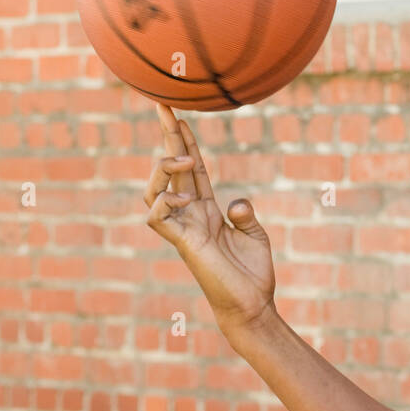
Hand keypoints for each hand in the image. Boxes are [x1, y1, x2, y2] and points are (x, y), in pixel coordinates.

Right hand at [144, 101, 278, 338]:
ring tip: (187, 160)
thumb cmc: (252, 273)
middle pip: (171, 168)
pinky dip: (166, 200)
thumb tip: (234, 201)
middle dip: (167, 136)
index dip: (186, 141)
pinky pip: (158, 217)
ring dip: (165, 168)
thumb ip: (243, 212)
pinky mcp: (183, 244)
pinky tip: (184, 197)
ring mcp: (184, 228)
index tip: (179, 114)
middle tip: (163, 105)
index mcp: (207, 209)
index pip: (192, 168)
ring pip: (154, 189)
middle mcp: (191, 215)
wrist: (252, 305)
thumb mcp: (254, 234)